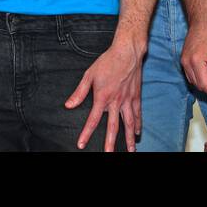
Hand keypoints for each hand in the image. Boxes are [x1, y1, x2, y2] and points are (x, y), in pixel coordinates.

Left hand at [65, 37, 143, 151]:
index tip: (82, 144)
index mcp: (103, 97)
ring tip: (130, 151)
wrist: (128, 52)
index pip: (93, 120)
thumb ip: (79, 92)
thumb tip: (68, 105)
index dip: (86, 133)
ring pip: (128, 124)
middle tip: (108, 155)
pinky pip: (137, 114)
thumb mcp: (89, 75)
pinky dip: (138, 124)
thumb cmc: (107, 62)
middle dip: (110, 143)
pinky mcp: (136, 96)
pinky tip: (137, 132)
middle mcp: (116, 101)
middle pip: (113, 127)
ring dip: (129, 139)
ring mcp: (128, 100)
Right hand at [181, 15, 206, 95]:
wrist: (203, 21)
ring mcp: (183, 61)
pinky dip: (201, 74)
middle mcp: (186, 62)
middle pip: (198, 84)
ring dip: (206, 78)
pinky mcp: (184, 59)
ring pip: (194, 80)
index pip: (203, 84)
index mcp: (195, 61)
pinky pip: (192, 73)